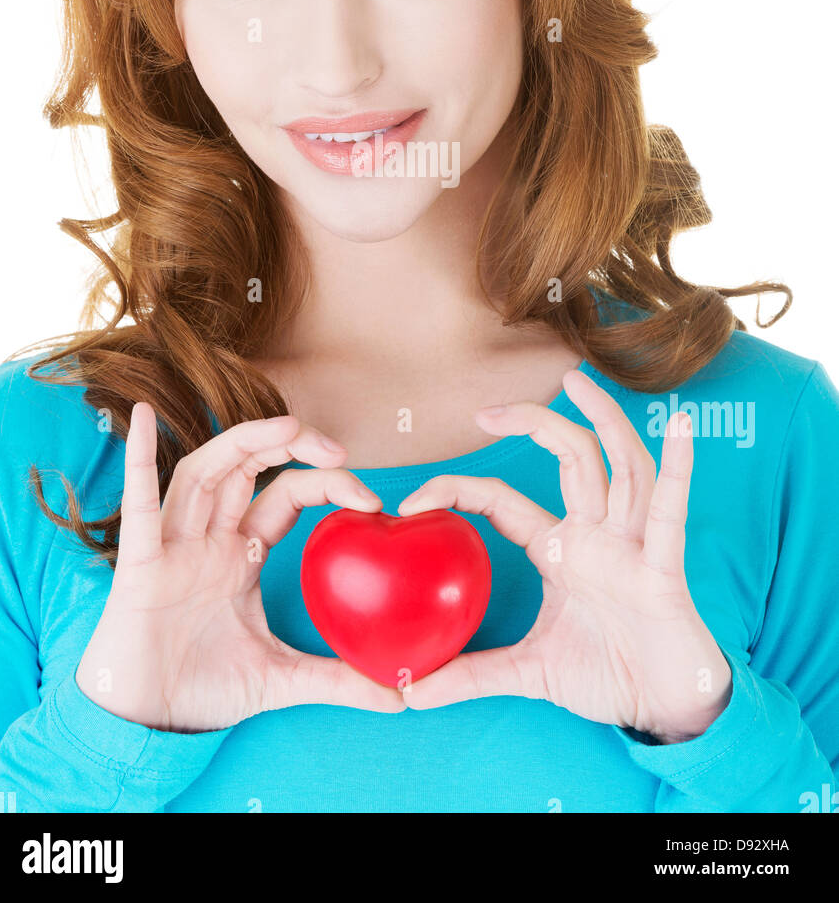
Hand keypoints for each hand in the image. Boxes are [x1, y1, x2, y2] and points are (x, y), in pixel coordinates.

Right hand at [76, 403, 404, 731]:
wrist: (145, 726)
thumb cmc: (203, 691)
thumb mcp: (282, 680)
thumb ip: (339, 680)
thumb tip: (401, 695)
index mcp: (240, 554)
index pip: (287, 496)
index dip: (326, 485)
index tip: (372, 502)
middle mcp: (207, 539)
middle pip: (247, 467)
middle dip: (288, 444)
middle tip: (337, 448)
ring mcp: (172, 547)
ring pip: (203, 472)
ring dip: (241, 443)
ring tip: (286, 426)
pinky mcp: (139, 566)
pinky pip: (137, 507)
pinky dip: (137, 461)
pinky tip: (142, 421)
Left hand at [396, 369, 731, 741]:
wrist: (666, 709)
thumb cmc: (608, 674)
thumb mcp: (528, 673)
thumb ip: (472, 675)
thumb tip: (409, 693)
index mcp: (561, 548)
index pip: (504, 502)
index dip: (460, 490)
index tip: (414, 501)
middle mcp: (597, 533)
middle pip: (570, 457)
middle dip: (533, 422)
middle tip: (485, 411)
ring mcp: (632, 544)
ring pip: (621, 465)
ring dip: (605, 420)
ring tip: (579, 381)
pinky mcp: (663, 568)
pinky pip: (670, 513)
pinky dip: (679, 469)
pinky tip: (680, 428)